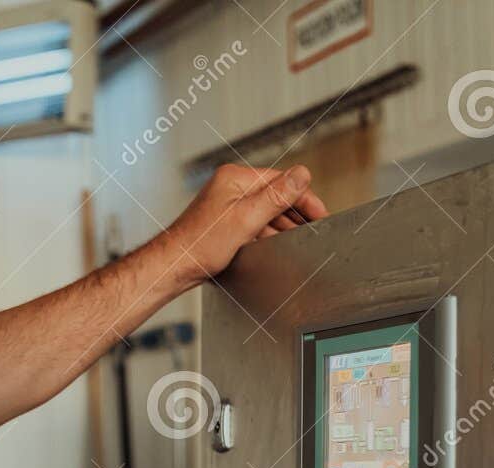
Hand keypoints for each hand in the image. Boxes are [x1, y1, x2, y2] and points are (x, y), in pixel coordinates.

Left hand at [153, 164, 327, 288]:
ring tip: (299, 238)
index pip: (281, 180)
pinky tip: (276, 243)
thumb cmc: (200, 245)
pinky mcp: (223, 221)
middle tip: (314, 227)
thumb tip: (301, 175)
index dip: (304, 197)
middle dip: (295, 212)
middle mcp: (229, 187)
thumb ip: (276, 197)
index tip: (319, 213)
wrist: (174, 266)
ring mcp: (226, 204)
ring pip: (265, 210)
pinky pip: (253, 222)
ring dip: (282, 223)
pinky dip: (267, 231)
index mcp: (234, 178)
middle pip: (274, 194)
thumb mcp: (246, 220)